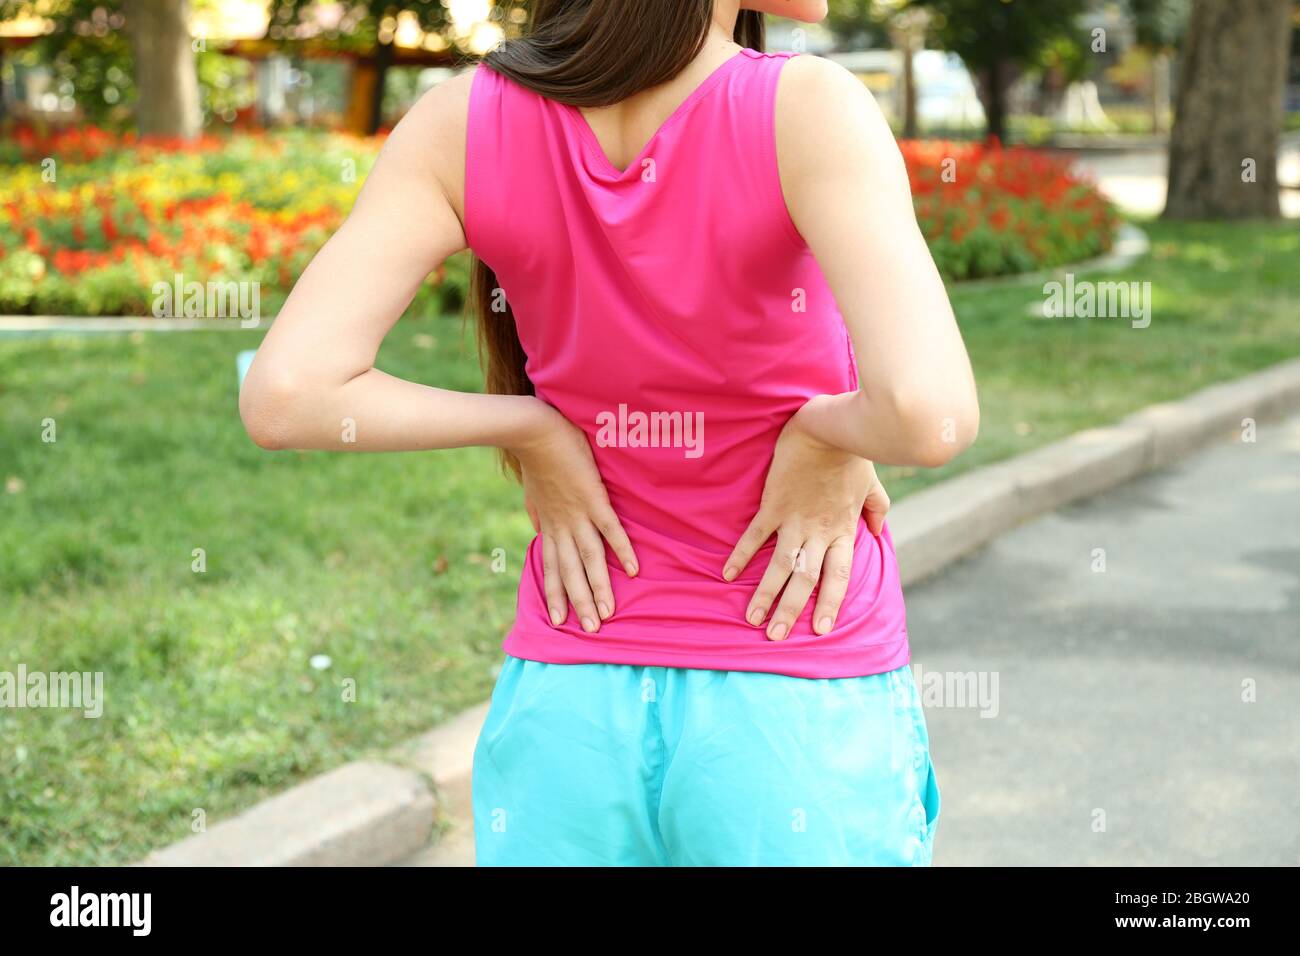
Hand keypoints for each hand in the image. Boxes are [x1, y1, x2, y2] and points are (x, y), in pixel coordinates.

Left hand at [511, 404, 637, 632]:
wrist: (534, 432)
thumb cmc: (536, 457)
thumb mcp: (532, 492)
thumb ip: (536, 513)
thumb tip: (537, 530)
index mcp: (549, 526)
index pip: (552, 568)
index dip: (555, 595)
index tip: (558, 620)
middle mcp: (562, 527)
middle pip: (570, 573)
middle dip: (579, 603)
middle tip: (590, 630)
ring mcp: (578, 515)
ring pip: (589, 560)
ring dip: (598, 588)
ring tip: (607, 613)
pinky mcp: (594, 500)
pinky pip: (610, 530)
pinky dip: (621, 550)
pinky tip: (632, 569)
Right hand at [723, 406, 888, 639]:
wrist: (830, 428)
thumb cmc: (853, 454)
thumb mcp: (873, 485)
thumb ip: (877, 510)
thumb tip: (877, 530)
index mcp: (842, 531)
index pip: (838, 577)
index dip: (830, 604)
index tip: (822, 629)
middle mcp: (818, 532)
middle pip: (805, 580)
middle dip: (790, 611)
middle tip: (775, 636)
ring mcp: (794, 520)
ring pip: (779, 566)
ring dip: (765, 594)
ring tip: (752, 618)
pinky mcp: (773, 504)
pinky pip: (755, 535)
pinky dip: (740, 554)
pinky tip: (727, 574)